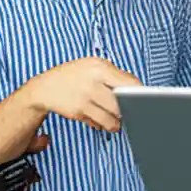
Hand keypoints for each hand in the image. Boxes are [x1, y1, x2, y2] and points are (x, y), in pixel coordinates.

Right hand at [25, 57, 140, 130]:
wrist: (45, 87)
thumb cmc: (73, 75)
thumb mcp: (92, 66)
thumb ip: (113, 75)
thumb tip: (136, 88)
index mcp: (99, 66)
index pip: (129, 82)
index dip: (140, 93)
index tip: (146, 99)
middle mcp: (93, 81)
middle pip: (122, 103)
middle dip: (127, 110)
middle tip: (129, 111)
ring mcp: (85, 97)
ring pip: (112, 117)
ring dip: (116, 121)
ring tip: (116, 119)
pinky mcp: (79, 111)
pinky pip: (99, 122)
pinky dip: (103, 124)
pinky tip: (101, 120)